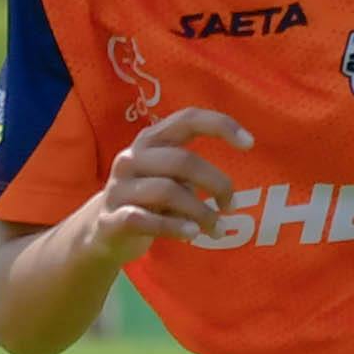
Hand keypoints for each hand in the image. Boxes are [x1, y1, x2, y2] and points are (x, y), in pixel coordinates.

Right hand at [80, 107, 254, 262]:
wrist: (103, 233)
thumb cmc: (147, 200)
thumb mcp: (169, 178)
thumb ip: (192, 173)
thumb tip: (228, 191)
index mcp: (150, 141)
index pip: (187, 119)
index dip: (220, 125)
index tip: (250, 144)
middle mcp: (131, 158)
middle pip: (183, 161)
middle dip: (216, 184)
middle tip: (232, 206)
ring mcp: (119, 189)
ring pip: (168, 191)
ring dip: (201, 213)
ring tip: (216, 229)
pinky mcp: (111, 219)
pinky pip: (145, 220)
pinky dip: (173, 227)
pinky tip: (191, 234)